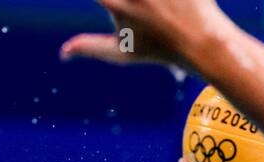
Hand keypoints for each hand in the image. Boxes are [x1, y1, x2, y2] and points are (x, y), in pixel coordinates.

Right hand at [60, 0, 227, 68]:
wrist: (200, 42)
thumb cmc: (158, 50)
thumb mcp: (121, 54)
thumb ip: (89, 48)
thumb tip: (63, 53)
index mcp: (115, 3)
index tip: (108, 3)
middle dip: (135, 2)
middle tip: (138, 7)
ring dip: (146, 1)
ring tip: (148, 6)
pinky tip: (162, 2)